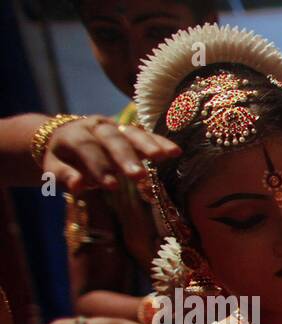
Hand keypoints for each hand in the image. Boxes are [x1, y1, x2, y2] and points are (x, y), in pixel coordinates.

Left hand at [41, 116, 179, 193]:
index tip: (112, 186)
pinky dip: (160, 142)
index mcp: (73, 135)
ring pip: (131, 133)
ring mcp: (115, 127)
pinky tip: (175, 151)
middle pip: (112, 138)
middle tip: (138, 175)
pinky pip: (145, 135)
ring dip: (148, 144)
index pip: (87, 148)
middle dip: (126, 156)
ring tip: (164, 156)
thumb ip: (65, 176)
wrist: (64, 138)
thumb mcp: (54, 169)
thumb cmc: (62, 160)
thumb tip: (78, 186)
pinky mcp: (129, 132)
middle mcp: (95, 127)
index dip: (99, 166)